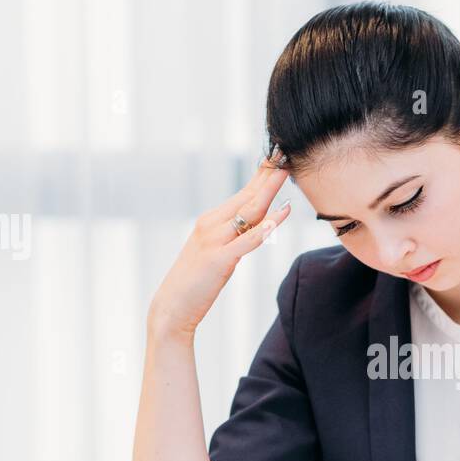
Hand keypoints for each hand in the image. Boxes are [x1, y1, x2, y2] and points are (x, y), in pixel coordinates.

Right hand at [148, 151, 291, 337]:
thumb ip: (235, 236)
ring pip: (248, 211)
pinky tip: (281, 213)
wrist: (172, 307)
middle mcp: (211, 224)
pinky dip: (266, 226)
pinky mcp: (219, 260)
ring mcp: (213, 240)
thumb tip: (259, 223)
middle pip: (248, 196)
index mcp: (211, 221)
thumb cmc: (196, 282)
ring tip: (286, 172)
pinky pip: (248, 240)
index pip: (243, 193)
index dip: (262, 175)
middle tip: (287, 153)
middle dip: (269, 175)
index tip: (280, 157)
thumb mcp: (218, 252)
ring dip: (269, 191)